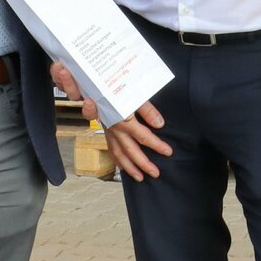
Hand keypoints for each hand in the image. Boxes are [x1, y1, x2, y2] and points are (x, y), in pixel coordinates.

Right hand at [52, 62, 170, 179]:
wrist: (93, 82)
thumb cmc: (115, 86)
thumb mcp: (135, 93)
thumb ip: (148, 110)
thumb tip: (160, 124)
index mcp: (124, 119)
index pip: (144, 136)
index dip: (157, 145)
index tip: (168, 152)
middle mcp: (115, 128)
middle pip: (131, 150)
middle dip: (144, 164)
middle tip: (156, 173)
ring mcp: (109, 131)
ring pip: (119, 154)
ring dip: (130, 167)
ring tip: (141, 178)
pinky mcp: (105, 131)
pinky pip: (111, 149)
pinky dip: (118, 160)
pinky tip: (125, 167)